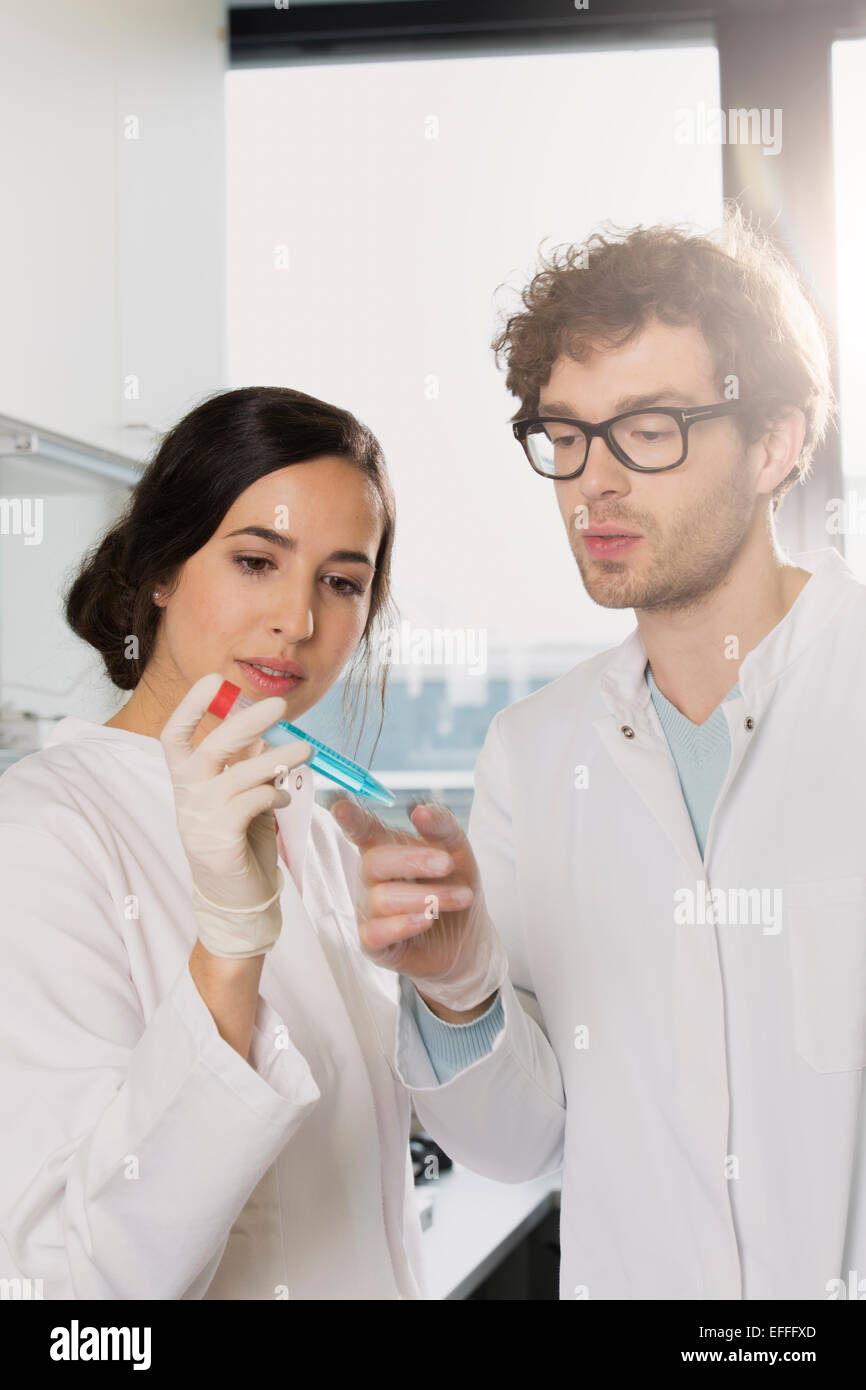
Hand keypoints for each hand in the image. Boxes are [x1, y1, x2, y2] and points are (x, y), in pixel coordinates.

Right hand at [160, 672, 311, 957]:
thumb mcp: (240, 793)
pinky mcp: (220, 841)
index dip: (190, 706)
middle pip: (211, 747)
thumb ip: (243, 762)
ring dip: (277, 759)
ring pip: (240, 776)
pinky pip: (252, 803)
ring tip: (306, 751)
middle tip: (280, 705)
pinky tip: (284, 797)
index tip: (211, 679)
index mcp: (185, 778)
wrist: (234, 896)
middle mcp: (187, 795)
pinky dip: (274, 794)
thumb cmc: (238, 838)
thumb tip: (260, 724)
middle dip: (245, 722)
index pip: (174, 735)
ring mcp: (200, 819)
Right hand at [329, 797, 507, 1011]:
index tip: (340, 807)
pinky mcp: (374, 943)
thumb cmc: (455, 886)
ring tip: (461, 897)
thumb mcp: (457, 851)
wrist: (468, 939)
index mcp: (386, 847)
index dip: (350, 819)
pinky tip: (428, 919)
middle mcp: (372, 877)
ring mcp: (370, 910)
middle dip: (413, 861)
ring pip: (383, 898)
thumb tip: (420, 810)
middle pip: (375, 861)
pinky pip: (376, 932)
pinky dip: (405, 924)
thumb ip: (441, 826)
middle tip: (447, 864)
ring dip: (427, 896)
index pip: (362, 829)